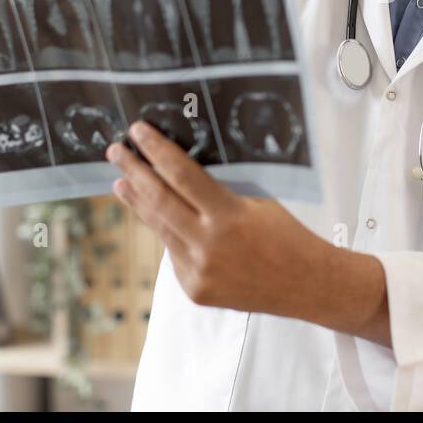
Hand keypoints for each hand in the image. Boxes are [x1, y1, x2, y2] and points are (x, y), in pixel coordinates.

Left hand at [106, 121, 332, 315]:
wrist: (307, 285)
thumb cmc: (287, 234)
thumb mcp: (258, 200)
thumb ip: (219, 190)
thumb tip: (181, 167)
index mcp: (229, 216)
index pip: (182, 176)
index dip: (156, 151)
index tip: (137, 132)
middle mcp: (208, 246)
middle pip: (159, 201)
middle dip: (134, 172)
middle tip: (116, 151)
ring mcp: (199, 272)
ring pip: (160, 229)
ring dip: (139, 203)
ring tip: (121, 183)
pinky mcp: (195, 291)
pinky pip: (174, 255)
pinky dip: (168, 234)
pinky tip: (161, 218)